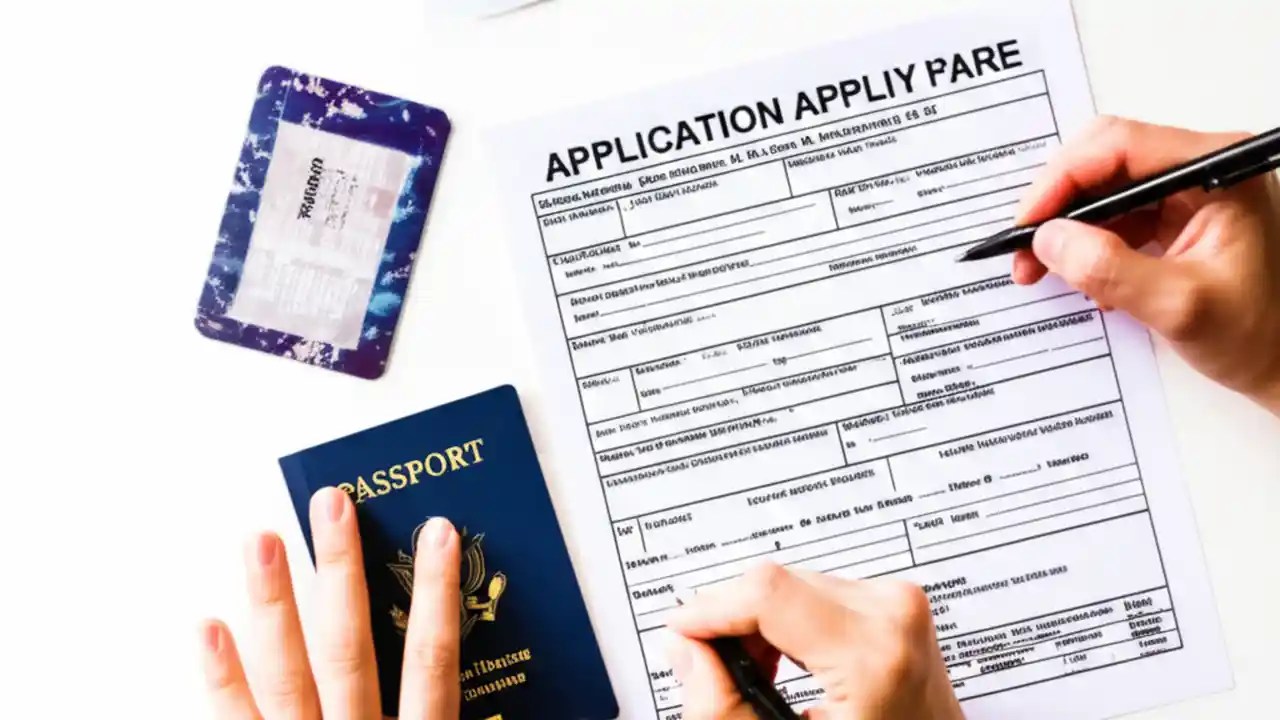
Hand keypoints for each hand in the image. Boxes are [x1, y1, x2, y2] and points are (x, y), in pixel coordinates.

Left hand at [200, 488, 460, 719]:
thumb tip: (448, 665)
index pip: (431, 662)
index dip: (436, 594)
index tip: (438, 533)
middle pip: (349, 650)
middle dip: (340, 573)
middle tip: (332, 506)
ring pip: (289, 675)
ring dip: (274, 604)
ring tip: (262, 540)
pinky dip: (223, 677)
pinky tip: (211, 627)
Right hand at [667, 564, 962, 719]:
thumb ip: (723, 705)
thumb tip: (686, 646)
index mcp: (873, 655)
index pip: (767, 592)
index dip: (711, 608)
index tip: (684, 631)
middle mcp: (893, 613)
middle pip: (775, 584)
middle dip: (734, 622)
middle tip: (721, 669)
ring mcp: (899, 601)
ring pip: (792, 584)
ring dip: (761, 623)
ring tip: (762, 673)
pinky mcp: (896, 599)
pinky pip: (818, 589)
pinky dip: (790, 620)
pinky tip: (789, 660)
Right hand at [1011, 116, 1279, 414]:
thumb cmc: (1258, 335)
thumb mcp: (1180, 306)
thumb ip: (1111, 269)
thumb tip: (1052, 239)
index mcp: (1218, 169)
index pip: (1119, 146)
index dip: (1062, 180)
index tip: (1029, 223)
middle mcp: (1202, 169)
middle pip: (1103, 161)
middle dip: (1057, 204)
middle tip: (1026, 249)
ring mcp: (1187, 193)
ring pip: (1102, 189)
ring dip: (1065, 227)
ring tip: (1040, 267)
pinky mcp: (1174, 218)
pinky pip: (1113, 216)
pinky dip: (1085, 243)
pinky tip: (1078, 275)